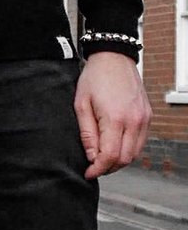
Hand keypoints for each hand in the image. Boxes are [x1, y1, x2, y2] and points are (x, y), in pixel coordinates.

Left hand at [74, 52, 151, 178]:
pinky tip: (115, 144)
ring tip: (103, 156)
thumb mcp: (81, 103)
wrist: (114, 57)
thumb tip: (91, 156)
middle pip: (124, 159)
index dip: (98, 169)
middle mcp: (134, 121)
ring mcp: (144, 119)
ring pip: (135, 153)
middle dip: (108, 168)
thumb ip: (87, 132)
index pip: (110, 156)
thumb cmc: (95, 77)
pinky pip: (140, 142)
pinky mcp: (148, 116)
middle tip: (94, 166)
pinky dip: (128, 149)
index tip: (88, 172)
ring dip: (119, 160)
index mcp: (115, 118)